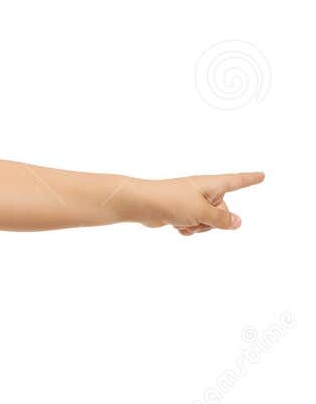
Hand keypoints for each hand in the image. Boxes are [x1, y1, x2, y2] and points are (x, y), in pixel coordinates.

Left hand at [119, 171, 264, 232]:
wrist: (143, 205)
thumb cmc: (171, 201)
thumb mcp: (202, 212)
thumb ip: (222, 220)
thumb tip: (238, 223)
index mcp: (212, 184)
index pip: (237, 181)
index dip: (250, 179)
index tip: (262, 175)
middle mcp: (204, 191)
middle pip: (223, 212)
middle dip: (213, 221)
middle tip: (197, 217)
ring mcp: (193, 202)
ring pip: (208, 222)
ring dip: (198, 226)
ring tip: (184, 220)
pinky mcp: (182, 212)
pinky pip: (195, 226)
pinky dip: (188, 228)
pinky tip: (176, 225)